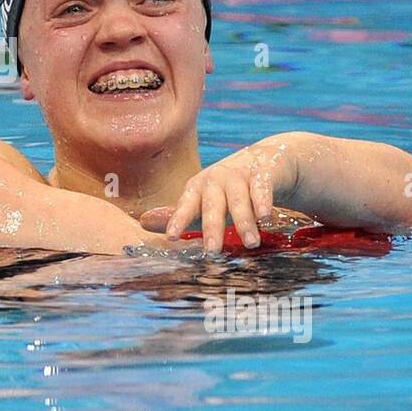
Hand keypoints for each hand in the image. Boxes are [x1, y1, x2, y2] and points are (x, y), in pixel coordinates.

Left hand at [140, 135, 299, 253]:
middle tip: (212, 251)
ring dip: (243, 221)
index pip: (186, 205)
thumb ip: (181, 213)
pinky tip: (265, 217)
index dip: (178, 220)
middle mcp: (216, 179)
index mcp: (198, 187)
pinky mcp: (263, 172)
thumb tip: (143, 223)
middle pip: (212, 205)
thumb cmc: (229, 187)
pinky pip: (261, 187)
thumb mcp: (204, 199)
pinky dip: (262, 201)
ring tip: (251, 243)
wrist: (269, 159)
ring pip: (238, 200)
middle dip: (212, 228)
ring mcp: (239, 174)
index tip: (172, 237)